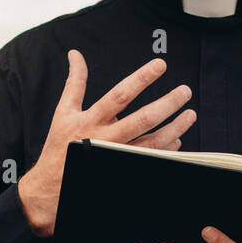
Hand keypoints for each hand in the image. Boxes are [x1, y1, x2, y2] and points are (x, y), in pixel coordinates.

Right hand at [19, 51, 196, 235]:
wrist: (51, 188)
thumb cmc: (59, 146)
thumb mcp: (63, 112)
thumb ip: (75, 82)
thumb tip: (75, 54)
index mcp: (92, 119)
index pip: (120, 94)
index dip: (141, 78)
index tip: (160, 65)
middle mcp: (105, 139)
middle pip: (142, 120)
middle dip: (167, 104)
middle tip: (185, 91)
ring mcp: (115, 158)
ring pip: (152, 144)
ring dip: (174, 129)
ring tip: (190, 114)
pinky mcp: (121, 173)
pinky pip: (149, 161)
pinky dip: (165, 150)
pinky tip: (177, 140)